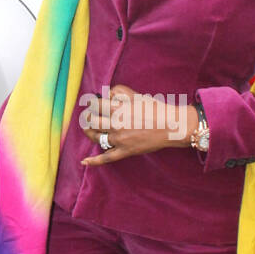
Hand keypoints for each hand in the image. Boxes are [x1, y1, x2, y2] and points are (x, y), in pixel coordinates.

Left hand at [80, 84, 195, 165]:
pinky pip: (106, 158)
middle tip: (90, 116)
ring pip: (95, 137)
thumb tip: (106, 94)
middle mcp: (116, 124)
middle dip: (88, 117)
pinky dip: (94, 161)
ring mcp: (119, 139)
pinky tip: (84, 161)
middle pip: (91, 121)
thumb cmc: (155, 109)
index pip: (95, 105)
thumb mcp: (136, 95)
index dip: (91, 104)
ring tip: (89, 129)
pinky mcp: (125, 151)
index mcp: (118, 108)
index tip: (93, 104)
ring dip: (89, 133)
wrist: (171, 126)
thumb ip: (119, 92)